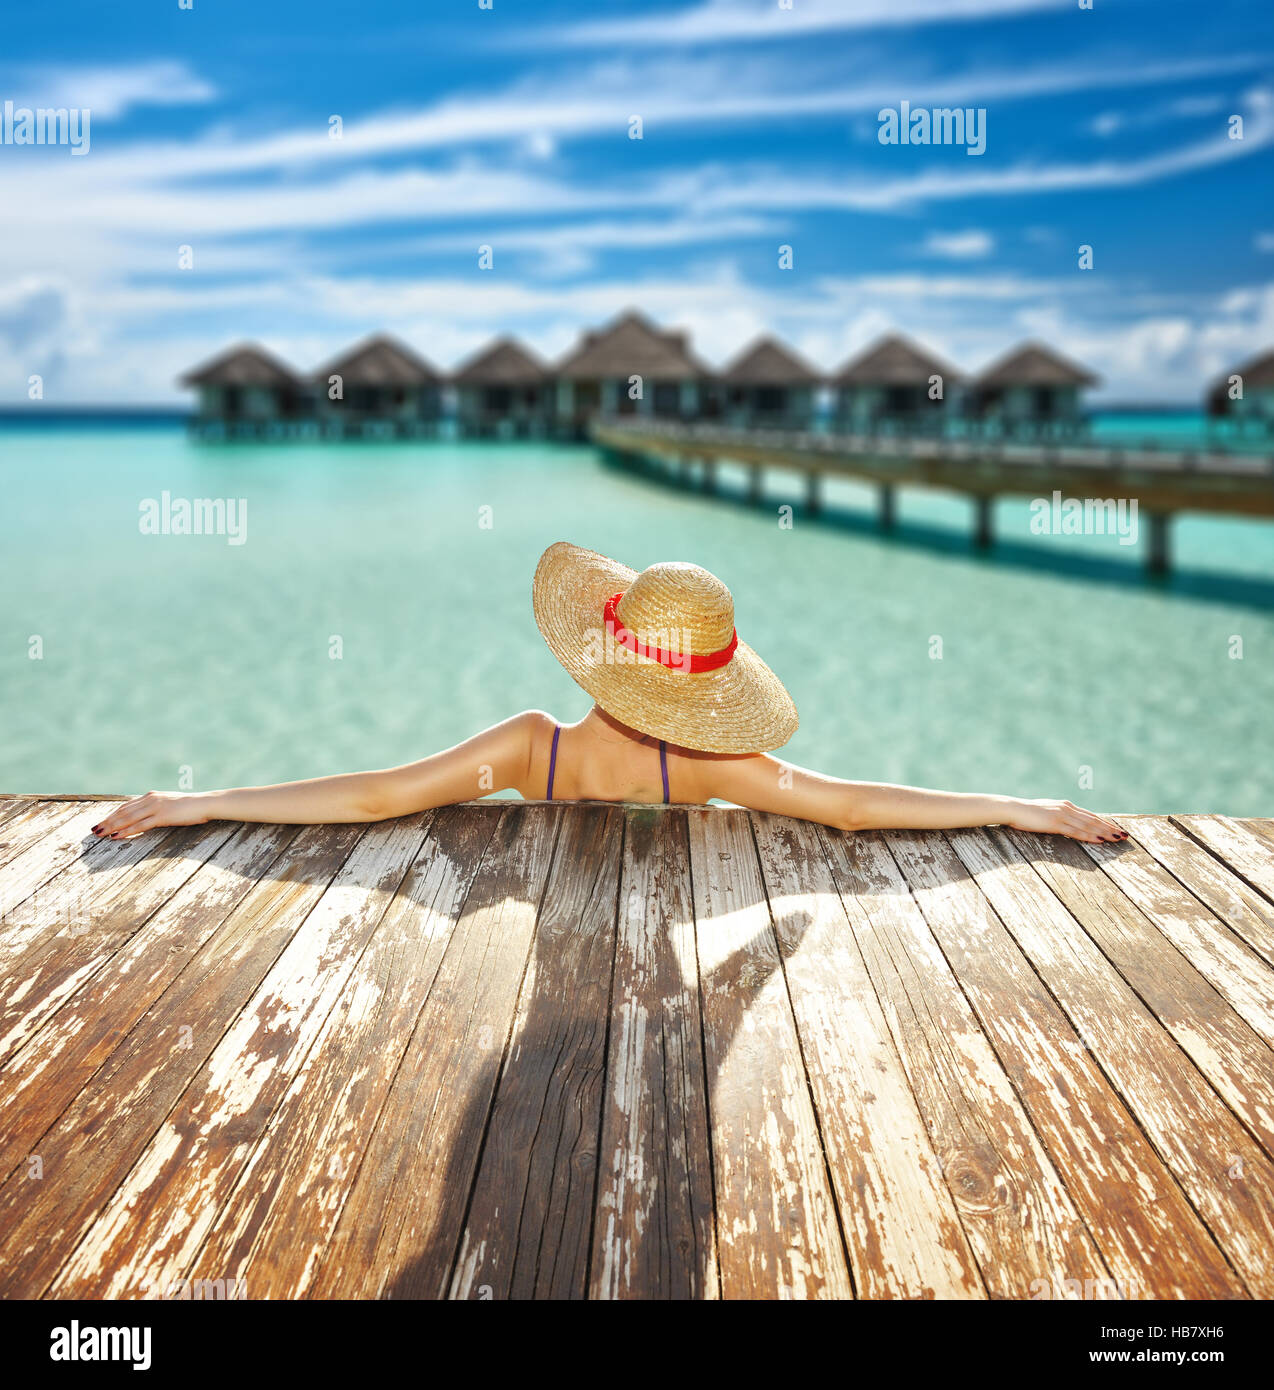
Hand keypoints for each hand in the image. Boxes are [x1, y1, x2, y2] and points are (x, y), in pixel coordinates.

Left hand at [91, 791, 211, 840]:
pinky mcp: (162, 816)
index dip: (112, 814)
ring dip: (111, 826)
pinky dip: (126, 831)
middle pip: (123, 811)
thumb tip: (148, 815)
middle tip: (94, 830)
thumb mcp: (171, 804)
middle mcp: (150, 799)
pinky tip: (116, 836)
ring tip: (99, 834)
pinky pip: (140, 825)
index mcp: (152, 795)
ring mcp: (156, 807)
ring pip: (127, 818)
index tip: (102, 822)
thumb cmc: (191, 806)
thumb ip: (158, 807)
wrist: (206, 803)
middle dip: (107, 821)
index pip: (126, 806)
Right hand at [1006, 798, 1127, 843]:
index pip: (1090, 815)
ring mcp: (1062, 815)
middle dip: (1110, 828)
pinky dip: (1090, 836)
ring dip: (1105, 833)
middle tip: (1125, 836)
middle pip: (1093, 820)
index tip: (1116, 829)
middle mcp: (1067, 808)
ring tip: (1118, 839)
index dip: (1105, 822)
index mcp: (1066, 805)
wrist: (1012, 808)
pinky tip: (1100, 841)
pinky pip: (1076, 831)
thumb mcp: (1045, 813)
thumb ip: (1057, 816)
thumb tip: (1066, 824)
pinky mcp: (1055, 823)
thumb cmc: (1025, 813)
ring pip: (1088, 825)